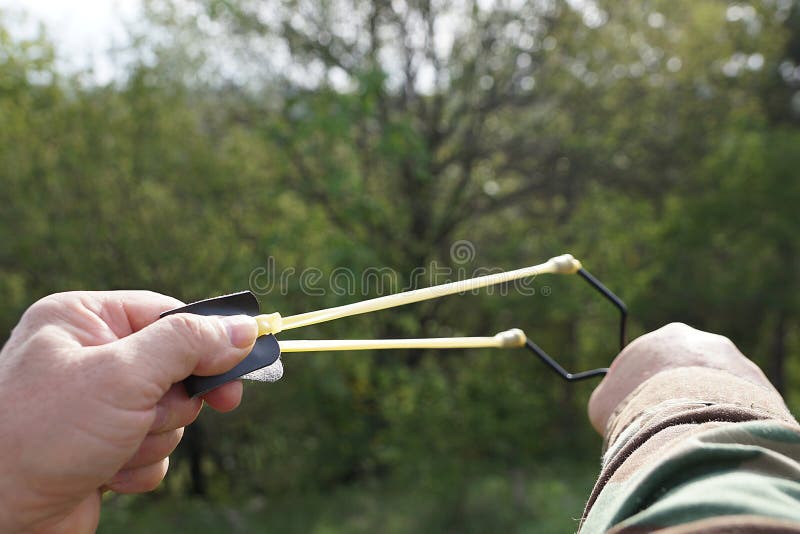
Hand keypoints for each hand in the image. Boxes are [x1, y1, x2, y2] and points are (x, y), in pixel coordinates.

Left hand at [0, 291, 257, 532]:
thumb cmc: (44, 433)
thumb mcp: (124, 375)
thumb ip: (188, 344)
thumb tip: (244, 329)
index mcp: (84, 319)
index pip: (169, 314)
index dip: (209, 341)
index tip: (242, 367)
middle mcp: (89, 357)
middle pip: (177, 367)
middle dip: (169, 402)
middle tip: (149, 416)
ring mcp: (96, 405)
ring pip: (169, 412)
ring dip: (152, 437)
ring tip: (112, 449)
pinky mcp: (103, 445)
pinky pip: (154, 447)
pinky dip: (139, 464)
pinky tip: (105, 474)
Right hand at [588, 322, 774, 434]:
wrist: (687, 424)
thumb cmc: (636, 413)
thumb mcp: (603, 407)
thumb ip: (610, 399)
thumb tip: (612, 405)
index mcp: (661, 340)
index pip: (651, 363)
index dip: (644, 391)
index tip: (641, 414)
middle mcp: (698, 341)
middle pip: (688, 369)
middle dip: (680, 393)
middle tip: (671, 424)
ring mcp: (732, 360)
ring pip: (717, 385)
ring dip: (707, 406)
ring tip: (695, 435)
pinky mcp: (757, 385)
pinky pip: (740, 404)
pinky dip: (729, 419)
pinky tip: (716, 437)